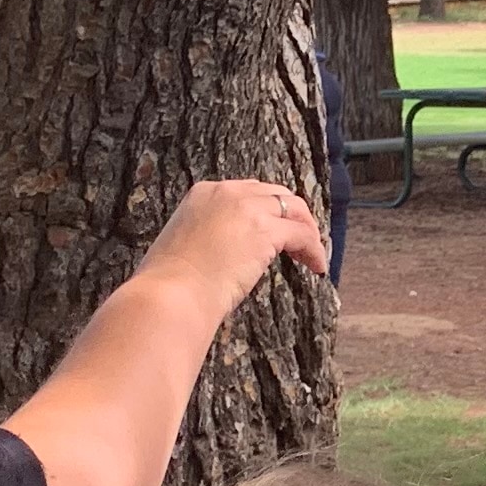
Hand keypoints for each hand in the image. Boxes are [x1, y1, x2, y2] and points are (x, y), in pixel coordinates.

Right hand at [142, 178, 326, 308]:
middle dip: (291, 216)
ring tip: (312, 254)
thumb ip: (207, 234)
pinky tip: (316, 267)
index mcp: (204, 192)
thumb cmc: (169, 281)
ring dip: (307, 230)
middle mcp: (228, 192)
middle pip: (275, 194)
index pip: (248, 191)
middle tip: (300, 240)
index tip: (275, 229)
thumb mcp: (183, 242)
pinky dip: (313, 250)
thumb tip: (228, 249)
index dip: (267, 210)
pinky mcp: (266, 231)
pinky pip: (302, 234)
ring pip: (294, 209)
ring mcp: (248, 209)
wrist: (171, 294)